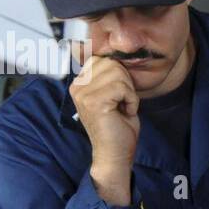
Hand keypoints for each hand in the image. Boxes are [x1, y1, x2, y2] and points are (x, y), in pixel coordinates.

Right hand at [70, 55, 140, 203]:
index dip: (120, 75)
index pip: (104, 59)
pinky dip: (131, 100)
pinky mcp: (94, 102)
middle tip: (122, 103)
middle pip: (112, 63)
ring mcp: (83, 94)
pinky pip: (123, 88)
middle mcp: (77, 86)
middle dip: (126, 83)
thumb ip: (111, 75)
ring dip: (129, 93)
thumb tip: (116, 54)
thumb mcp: (113, 94)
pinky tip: (125, 113)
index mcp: (79, 83)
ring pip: (119, 74)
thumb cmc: (118, 126)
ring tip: (122, 108)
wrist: (115, 154)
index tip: (118, 97)